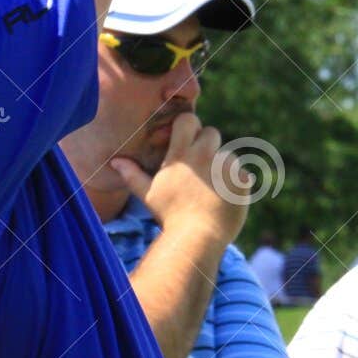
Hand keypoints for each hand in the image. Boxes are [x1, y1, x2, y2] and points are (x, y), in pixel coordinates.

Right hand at [109, 112, 248, 246]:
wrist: (197, 238)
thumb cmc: (169, 215)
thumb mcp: (147, 194)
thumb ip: (132, 174)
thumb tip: (114, 161)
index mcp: (181, 154)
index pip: (188, 119)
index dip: (187, 127)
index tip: (184, 140)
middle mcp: (205, 154)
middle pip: (211, 132)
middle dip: (206, 145)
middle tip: (199, 167)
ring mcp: (226, 167)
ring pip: (227, 154)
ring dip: (221, 166)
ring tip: (210, 189)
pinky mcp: (243, 180)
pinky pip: (242, 173)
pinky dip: (235, 183)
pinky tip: (223, 198)